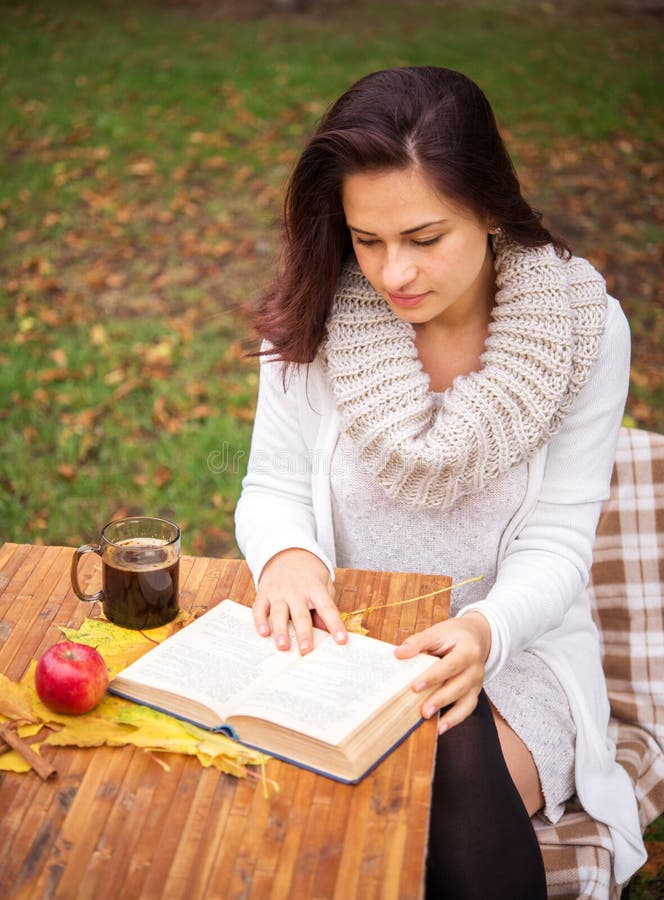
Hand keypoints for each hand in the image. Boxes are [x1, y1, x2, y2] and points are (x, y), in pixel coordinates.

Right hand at [253, 548, 346, 654]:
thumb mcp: (323, 584)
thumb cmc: (309, 573)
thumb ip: (324, 606)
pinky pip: (260, 608)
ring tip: (283, 646)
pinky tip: (263, 632)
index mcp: (315, 589)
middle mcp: (296, 591)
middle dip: (303, 633)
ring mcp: (278, 592)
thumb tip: (325, 631)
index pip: (327, 608)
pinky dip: (259, 620)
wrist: (287, 551)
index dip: (335, 624)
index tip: (341, 640)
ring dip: (280, 630)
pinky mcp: (264, 593)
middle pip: (300, 614)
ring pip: (279, 613)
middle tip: (306, 650)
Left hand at [394, 612, 490, 733]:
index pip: (451, 665)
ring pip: (465, 701)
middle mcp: (476, 669)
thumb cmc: (453, 635)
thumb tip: (399, 653)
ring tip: (430, 720)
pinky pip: (467, 709)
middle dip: (440, 699)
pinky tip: (440, 727)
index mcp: (468, 650)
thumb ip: (418, 642)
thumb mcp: (437, 632)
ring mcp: (477, 683)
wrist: (475, 637)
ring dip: (448, 714)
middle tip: (423, 711)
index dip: (433, 676)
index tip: (415, 686)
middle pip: (459, 686)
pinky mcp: (474, 693)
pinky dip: (455, 719)